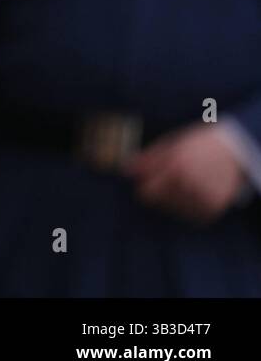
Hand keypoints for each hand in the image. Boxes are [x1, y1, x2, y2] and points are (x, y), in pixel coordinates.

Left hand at [124, 124, 246, 224]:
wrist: (235, 151)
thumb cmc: (197, 144)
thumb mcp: (170, 144)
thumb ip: (147, 159)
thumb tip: (125, 170)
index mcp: (175, 166)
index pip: (146, 193)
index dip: (144, 186)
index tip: (148, 180)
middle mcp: (189, 184)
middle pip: (157, 203)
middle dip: (158, 192)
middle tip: (170, 178)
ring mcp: (202, 198)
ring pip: (173, 210)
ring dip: (173, 199)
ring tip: (185, 183)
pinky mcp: (213, 208)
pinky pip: (190, 216)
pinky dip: (188, 206)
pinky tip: (194, 192)